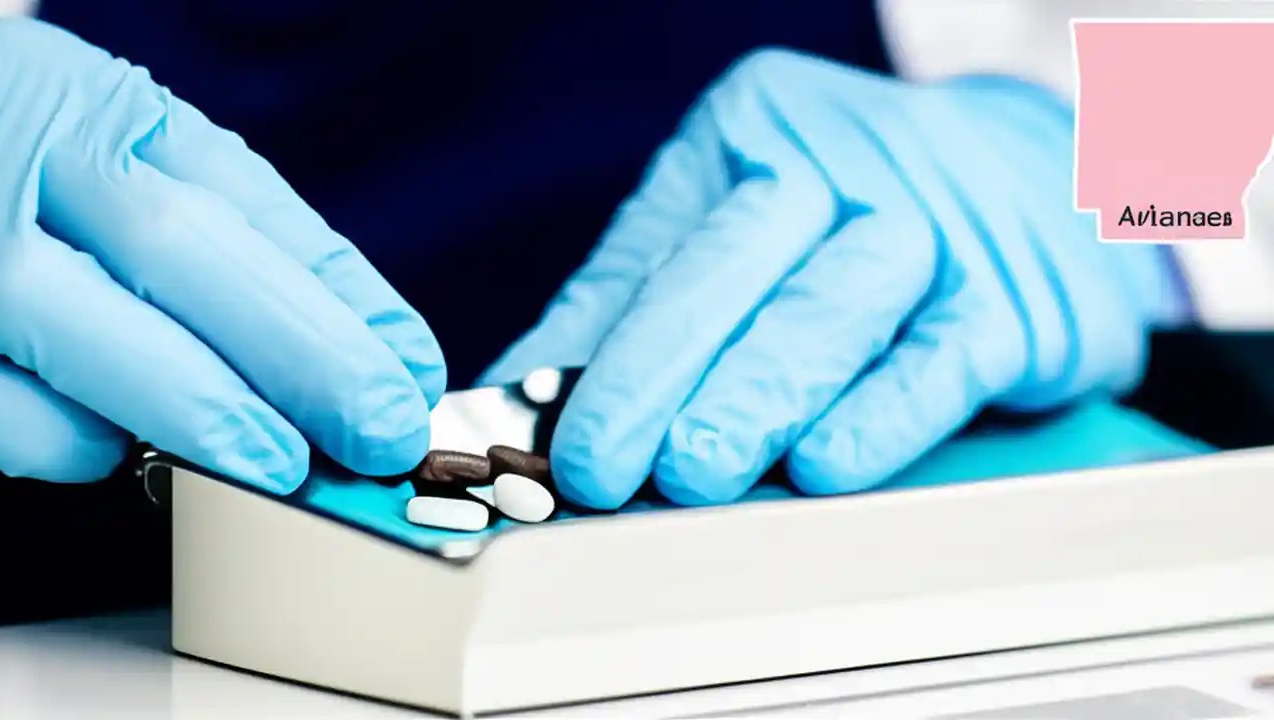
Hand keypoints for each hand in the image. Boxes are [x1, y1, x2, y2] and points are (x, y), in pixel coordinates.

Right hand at [0, 20, 444, 491]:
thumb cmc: (24, 171)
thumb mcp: (132, 164)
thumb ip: (244, 238)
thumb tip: (384, 351)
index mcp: (103, 113)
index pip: (247, 200)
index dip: (341, 298)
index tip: (411, 374)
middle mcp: (25, 162)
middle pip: (183, 253)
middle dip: (304, 356)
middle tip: (380, 434)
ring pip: (93, 336)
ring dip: (210, 414)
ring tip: (286, 468)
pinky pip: (7, 411)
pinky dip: (80, 441)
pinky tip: (125, 448)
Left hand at [482, 48, 1182, 508]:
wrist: (1052, 182)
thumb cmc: (871, 221)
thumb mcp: (752, 230)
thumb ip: (648, 304)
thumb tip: (534, 398)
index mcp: (751, 137)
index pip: (646, 253)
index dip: (581, 350)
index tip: (529, 431)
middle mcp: (835, 163)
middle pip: (726, 270)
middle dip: (651, 376)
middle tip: (597, 464)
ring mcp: (929, 224)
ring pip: (825, 309)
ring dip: (753, 399)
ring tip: (692, 474)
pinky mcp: (1010, 298)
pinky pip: (937, 360)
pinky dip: (879, 416)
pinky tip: (827, 466)